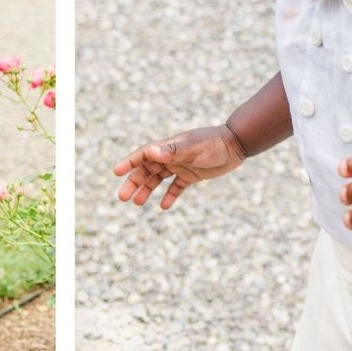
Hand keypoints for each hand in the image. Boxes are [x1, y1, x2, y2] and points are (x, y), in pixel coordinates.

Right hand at [113, 125, 246, 209]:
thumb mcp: (193, 147)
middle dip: (133, 183)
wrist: (235, 145)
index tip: (116, 172)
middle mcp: (170, 156)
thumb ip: (172, 150)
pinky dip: (170, 196)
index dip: (129, 163)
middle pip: (146, 170)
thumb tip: (151, 153)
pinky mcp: (191, 176)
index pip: (142, 155)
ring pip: (158, 180)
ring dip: (147, 190)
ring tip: (137, 203)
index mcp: (167, 148)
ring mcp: (180, 166)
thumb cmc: (213, 143)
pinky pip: (176, 187)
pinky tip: (164, 206)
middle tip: (122, 197)